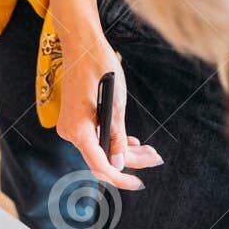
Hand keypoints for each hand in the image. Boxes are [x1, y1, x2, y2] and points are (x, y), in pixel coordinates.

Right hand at [55, 28, 161, 189]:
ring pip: (102, 148)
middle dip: (131, 161)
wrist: (81, 45)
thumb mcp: (116, 105)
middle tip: (156, 158)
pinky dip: (114, 140)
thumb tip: (120, 164)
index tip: (138, 184)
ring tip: (151, 150)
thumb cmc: (99, 68)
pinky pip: (96, 137)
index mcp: (78, 131)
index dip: (120, 178)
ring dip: (126, 151)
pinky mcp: (77, 121)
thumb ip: (117, 136)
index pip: (101, 166)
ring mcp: (73, 127)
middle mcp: (72, 133)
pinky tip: (133, 141)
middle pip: (104, 158)